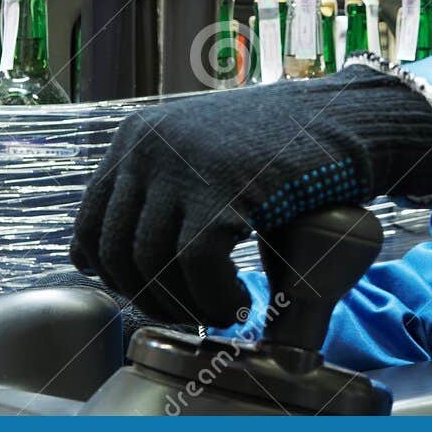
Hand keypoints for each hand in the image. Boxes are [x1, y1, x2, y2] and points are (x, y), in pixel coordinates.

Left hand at [70, 63, 431, 326]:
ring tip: (221, 310)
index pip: (90, 227)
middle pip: (117, 254)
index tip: (154, 295)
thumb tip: (95, 261)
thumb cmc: (273, 149)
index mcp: (135, 139)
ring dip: (187, 306)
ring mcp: (181, 166)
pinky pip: (196, 268)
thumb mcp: (199, 158)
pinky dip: (215, 300)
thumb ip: (155, 193)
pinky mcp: (221, 189)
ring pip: (153, 267)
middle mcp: (147, 147)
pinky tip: (240, 304)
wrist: (341, 120)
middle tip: (193, 311)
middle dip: (151, 299)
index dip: (116, 277)